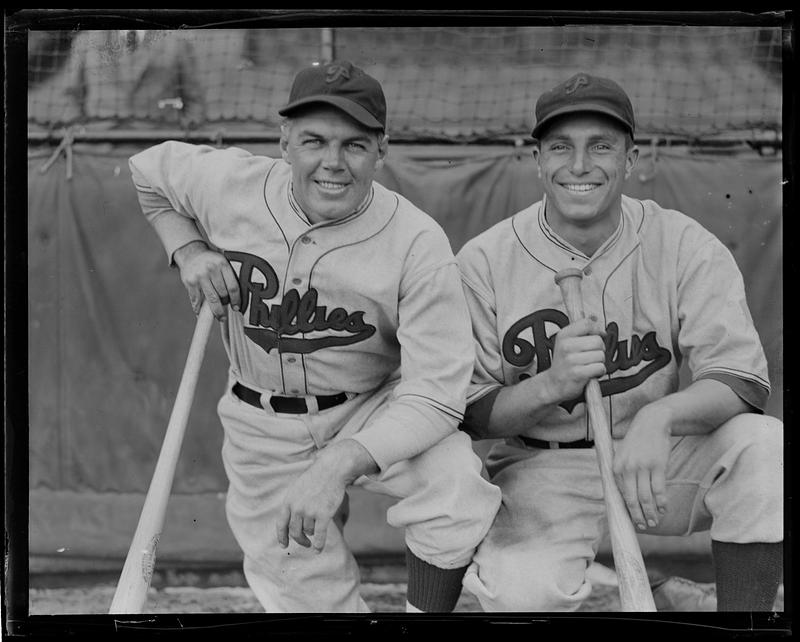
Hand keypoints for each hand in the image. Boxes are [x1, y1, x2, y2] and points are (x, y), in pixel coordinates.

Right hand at [173, 241, 240, 319]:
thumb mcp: (222, 263)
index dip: (236, 300)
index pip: (233, 286)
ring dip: (216, 311)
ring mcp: (200, 276)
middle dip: (225, 304)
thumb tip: (237, 298)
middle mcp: (211, 269)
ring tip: (220, 316)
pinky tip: (201, 313)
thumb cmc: (210, 261)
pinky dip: (199, 309)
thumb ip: (229, 277)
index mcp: (223, 264)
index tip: (237, 308)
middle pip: (223, 294)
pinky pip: (197, 300)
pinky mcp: (190, 282)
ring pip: (211, 299)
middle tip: (227, 311)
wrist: (191, 253)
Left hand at [276, 440, 377, 552]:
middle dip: (300, 540)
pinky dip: (319, 544)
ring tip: (317, 527)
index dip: (282, 537)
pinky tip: (318, 549)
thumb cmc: (315, 478)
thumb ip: (292, 504)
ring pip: (309, 531)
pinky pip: (320, 535)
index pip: (281, 524)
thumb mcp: (297, 488)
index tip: (284, 545)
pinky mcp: (324, 514)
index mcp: (288, 501)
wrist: (331, 470)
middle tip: (305, 543)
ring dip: (313, 532)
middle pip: (295, 532)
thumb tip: (289, 522)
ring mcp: (310, 511)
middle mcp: (297, 508)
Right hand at [540, 318, 606, 403]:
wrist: (553, 384)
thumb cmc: (564, 363)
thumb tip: (594, 317)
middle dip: (599, 350)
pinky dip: (599, 372)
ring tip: (588, 366)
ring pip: (601, 356)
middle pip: (598, 341)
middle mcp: (566, 346)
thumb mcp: (567, 342)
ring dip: (599, 363)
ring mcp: (571, 360)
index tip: (597, 336)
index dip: (597, 330)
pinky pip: (600, 368)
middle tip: (590, 356)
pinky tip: (590, 374)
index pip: (587, 324)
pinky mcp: (577, 373)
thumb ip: (581, 329)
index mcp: (563, 335)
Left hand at [612, 403, 671, 529]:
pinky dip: (662, 502)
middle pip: (632, 499)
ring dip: (651, 513)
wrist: (651, 422)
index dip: (626, 509)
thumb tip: (623, 496)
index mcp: (616, 467)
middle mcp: (627, 468)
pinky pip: (659, 490)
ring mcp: (643, 468)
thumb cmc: (636, 441)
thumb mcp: (622, 454)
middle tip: (643, 526)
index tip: (631, 520)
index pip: (620, 494)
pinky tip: (664, 509)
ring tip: (654, 522)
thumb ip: (621, 473)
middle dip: (638, 516)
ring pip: (646, 497)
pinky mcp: (658, 466)